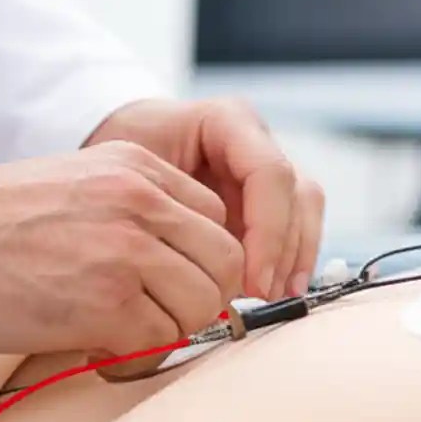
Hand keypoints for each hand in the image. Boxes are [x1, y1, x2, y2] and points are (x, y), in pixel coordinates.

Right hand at [0, 141, 242, 358]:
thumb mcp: (77, 181)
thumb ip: (133, 209)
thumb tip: (177, 263)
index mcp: (138, 167)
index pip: (217, 219)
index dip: (203, 262)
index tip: (177, 286)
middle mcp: (142, 200)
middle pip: (226, 262)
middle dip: (203, 298)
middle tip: (164, 317)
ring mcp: (127, 249)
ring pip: (203, 304)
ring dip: (172, 329)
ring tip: (127, 333)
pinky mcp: (105, 302)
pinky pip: (161, 341)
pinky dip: (137, 357)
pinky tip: (102, 350)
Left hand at [85, 98, 324, 300]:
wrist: (114, 153)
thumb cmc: (117, 160)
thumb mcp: (129, 172)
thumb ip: (163, 206)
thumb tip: (194, 268)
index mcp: (229, 121)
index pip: (270, 173)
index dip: (269, 230)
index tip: (252, 280)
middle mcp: (256, 141)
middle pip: (296, 193)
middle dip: (283, 250)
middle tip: (262, 297)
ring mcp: (265, 170)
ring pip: (305, 209)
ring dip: (295, 257)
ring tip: (274, 300)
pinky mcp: (266, 199)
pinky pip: (296, 226)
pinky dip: (291, 260)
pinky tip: (278, 292)